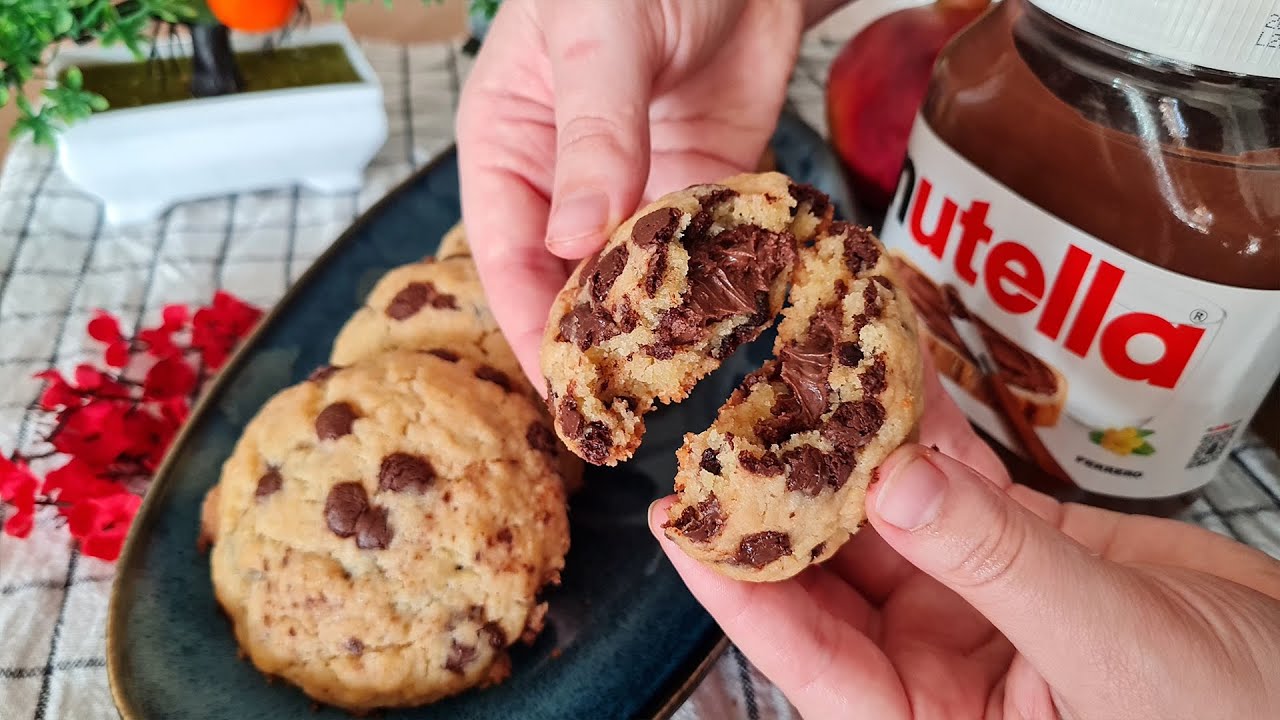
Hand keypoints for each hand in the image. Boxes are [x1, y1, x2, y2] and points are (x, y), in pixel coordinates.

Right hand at [456, 0, 807, 383]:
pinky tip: (737, 330)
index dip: (528, 322)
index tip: (561, 384)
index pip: (508, 253)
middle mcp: (569, 179)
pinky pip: (707, 250)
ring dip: (661, 328)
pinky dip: (720, 288)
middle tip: (628, 414)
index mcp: (512, 146)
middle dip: (595, 344)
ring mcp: (639, 186)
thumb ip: (592, 133)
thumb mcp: (600, 37)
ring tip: (687, 392)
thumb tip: (572, 238)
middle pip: (570, 281)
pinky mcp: (707, 184)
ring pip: (640, 278)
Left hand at [650, 365, 1279, 718]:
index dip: (734, 589)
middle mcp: (933, 667)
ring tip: (805, 368)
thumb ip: (996, 565)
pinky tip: (895, 370)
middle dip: (785, 494)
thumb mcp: (1106, 654)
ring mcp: (970, 600)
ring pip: (886, 514)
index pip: (805, 656)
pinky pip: (954, 481)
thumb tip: (893, 483)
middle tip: (734, 412)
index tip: (679, 517)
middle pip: (830, 575)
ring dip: (853, 445)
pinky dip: (928, 427)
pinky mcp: (1015, 547)